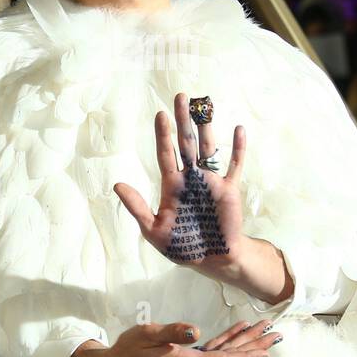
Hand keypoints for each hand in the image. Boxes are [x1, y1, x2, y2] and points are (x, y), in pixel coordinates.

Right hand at [77, 320, 279, 356]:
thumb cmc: (129, 351)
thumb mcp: (148, 335)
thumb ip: (172, 332)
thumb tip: (197, 331)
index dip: (248, 355)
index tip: (269, 351)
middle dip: (254, 346)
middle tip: (277, 335)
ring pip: (224, 355)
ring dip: (243, 343)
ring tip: (263, 331)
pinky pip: (213, 353)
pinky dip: (227, 342)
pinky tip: (236, 332)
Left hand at [113, 92, 246, 274]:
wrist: (212, 260)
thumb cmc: (182, 247)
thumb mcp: (154, 230)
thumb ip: (137, 208)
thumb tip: (117, 184)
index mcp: (172, 185)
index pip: (165, 153)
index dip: (163, 134)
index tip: (160, 114)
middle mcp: (191, 177)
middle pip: (185, 143)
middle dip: (182, 120)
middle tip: (180, 96)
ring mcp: (211, 181)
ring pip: (208, 148)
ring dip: (206, 127)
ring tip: (204, 105)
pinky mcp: (229, 189)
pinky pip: (234, 165)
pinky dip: (238, 149)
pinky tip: (239, 129)